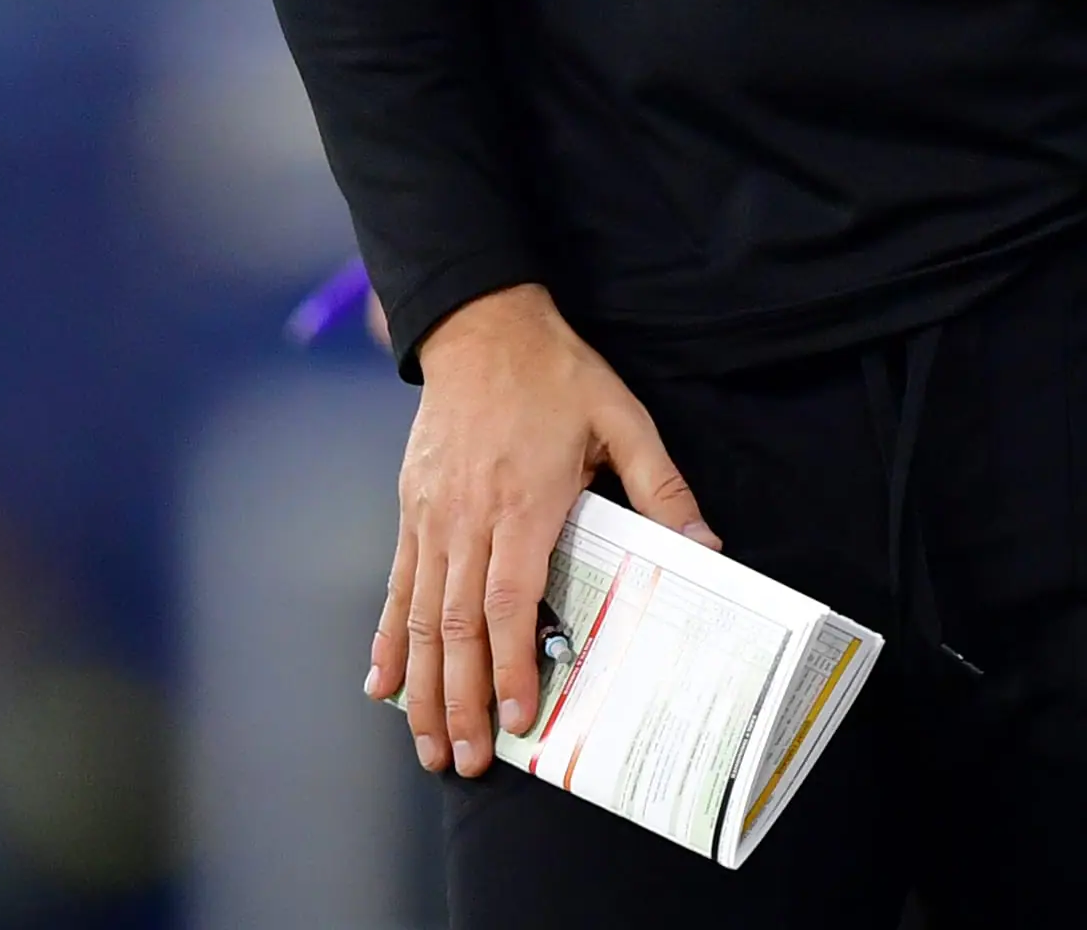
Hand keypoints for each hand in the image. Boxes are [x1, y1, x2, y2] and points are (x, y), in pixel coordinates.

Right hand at [369, 284, 713, 776]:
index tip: (519, 718)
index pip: (508, 601)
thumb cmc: (555, 375)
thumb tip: (705, 545)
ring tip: (426, 745)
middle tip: (466, 760)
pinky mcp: (412, 511)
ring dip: (422, 687)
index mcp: (522, 501)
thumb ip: (661, 484)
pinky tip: (381, 683)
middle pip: (454, 627)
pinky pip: (396, 585)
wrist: (479, 327)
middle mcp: (467, 518)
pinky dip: (388, 639)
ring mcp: (432, 517)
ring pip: (419, 617)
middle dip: (460, 701)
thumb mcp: (621, 417)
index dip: (510, 665)